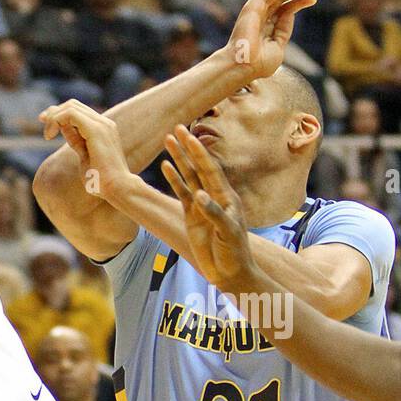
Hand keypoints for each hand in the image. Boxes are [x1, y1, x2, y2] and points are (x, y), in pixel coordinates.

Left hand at [40, 99, 132, 201]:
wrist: (118, 189)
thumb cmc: (102, 180)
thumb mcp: (84, 155)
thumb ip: (76, 140)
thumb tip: (64, 129)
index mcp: (102, 129)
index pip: (77, 111)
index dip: (58, 115)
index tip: (47, 129)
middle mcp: (103, 123)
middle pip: (72, 105)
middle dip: (53, 113)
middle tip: (44, 129)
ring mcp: (101, 125)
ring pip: (71, 106)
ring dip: (53, 117)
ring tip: (48, 135)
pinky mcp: (96, 130)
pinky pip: (71, 114)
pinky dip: (56, 120)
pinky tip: (50, 136)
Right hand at [161, 124, 255, 287]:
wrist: (229, 273)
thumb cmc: (235, 253)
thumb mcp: (228, 232)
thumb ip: (214, 213)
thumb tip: (200, 195)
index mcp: (227, 196)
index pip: (211, 169)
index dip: (200, 153)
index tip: (190, 137)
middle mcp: (214, 195)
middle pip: (198, 166)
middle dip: (188, 147)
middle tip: (177, 127)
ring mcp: (201, 205)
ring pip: (188, 176)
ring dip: (178, 158)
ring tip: (168, 139)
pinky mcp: (191, 215)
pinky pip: (181, 193)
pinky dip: (174, 179)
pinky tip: (165, 166)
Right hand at [224, 0, 315, 79]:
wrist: (244, 66)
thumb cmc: (259, 63)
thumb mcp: (278, 47)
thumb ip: (283, 31)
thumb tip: (290, 14)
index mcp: (266, 26)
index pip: (284, 8)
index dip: (298, 1)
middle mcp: (261, 16)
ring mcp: (256, 10)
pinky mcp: (253, 5)